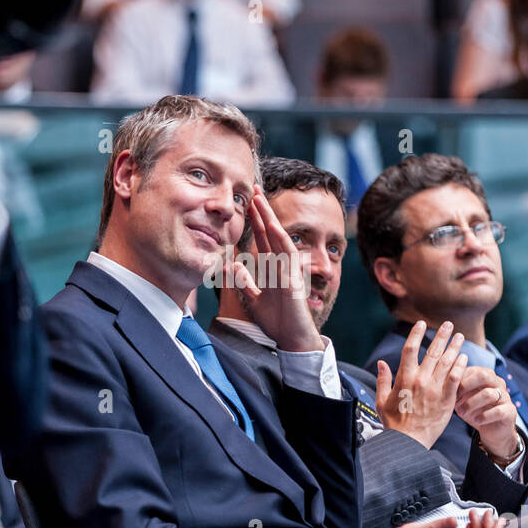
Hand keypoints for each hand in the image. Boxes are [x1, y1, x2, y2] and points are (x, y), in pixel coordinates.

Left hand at [231, 189, 322, 351]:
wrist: (293, 339)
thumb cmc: (277, 321)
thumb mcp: (254, 300)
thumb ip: (245, 283)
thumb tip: (233, 265)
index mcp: (273, 268)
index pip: (262, 238)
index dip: (254, 220)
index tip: (246, 202)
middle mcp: (282, 264)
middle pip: (270, 231)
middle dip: (261, 210)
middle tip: (252, 188)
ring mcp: (290, 269)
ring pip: (279, 236)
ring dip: (269, 217)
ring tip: (259, 198)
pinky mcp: (294, 278)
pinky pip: (287, 254)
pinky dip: (280, 238)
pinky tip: (272, 224)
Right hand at [374, 321, 466, 450]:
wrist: (408, 442)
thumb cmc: (393, 423)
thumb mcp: (382, 400)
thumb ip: (383, 380)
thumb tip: (381, 363)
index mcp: (404, 378)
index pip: (410, 349)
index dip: (416, 334)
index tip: (422, 324)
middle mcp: (420, 380)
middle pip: (432, 351)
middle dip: (441, 336)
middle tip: (449, 324)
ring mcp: (434, 389)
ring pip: (446, 362)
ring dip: (454, 347)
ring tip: (460, 337)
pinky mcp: (446, 400)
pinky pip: (455, 378)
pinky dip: (460, 366)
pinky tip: (465, 358)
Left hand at [453, 366, 518, 462]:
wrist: (492, 430)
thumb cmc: (475, 410)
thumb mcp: (463, 399)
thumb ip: (456, 389)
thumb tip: (443, 381)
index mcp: (487, 376)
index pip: (472, 369)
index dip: (458, 379)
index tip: (447, 391)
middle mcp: (498, 383)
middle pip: (484, 375)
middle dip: (466, 386)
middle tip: (455, 399)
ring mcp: (506, 396)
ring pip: (489, 394)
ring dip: (471, 404)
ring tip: (461, 413)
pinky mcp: (511, 411)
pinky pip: (499, 410)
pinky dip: (485, 416)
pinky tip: (476, 421)